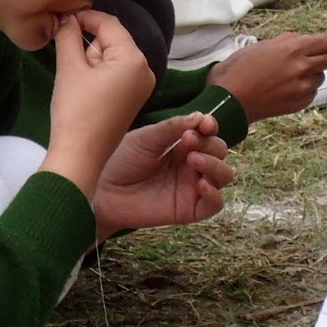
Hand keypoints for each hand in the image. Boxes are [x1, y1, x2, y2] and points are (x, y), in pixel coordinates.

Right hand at [42, 9, 155, 198]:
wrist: (80, 155)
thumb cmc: (75, 111)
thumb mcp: (69, 67)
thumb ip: (67, 34)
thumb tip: (65, 17)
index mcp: (134, 59)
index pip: (109, 23)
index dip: (84, 17)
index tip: (61, 19)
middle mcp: (145, 70)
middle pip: (112, 40)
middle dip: (88, 44)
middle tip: (69, 63)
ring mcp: (141, 86)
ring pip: (112, 56)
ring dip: (91, 61)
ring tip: (76, 83)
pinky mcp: (133, 98)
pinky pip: (116, 73)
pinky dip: (98, 74)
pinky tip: (84, 90)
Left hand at [92, 113, 234, 239]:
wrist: (103, 191)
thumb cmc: (120, 160)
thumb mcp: (146, 138)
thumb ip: (172, 128)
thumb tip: (201, 116)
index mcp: (182, 144)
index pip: (208, 133)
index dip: (211, 126)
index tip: (205, 123)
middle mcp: (191, 164)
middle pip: (219, 151)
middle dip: (210, 143)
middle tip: (188, 141)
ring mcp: (191, 187)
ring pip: (224, 175)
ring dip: (215, 165)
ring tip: (194, 160)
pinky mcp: (189, 209)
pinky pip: (215, 204)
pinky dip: (215, 193)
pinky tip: (201, 184)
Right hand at [206, 32, 326, 123]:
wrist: (231, 100)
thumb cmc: (239, 70)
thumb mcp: (261, 46)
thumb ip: (285, 41)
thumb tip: (301, 40)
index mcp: (292, 49)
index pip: (326, 41)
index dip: (322, 42)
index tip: (316, 44)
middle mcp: (302, 67)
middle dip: (325, 56)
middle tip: (313, 58)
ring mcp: (303, 87)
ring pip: (321, 76)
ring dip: (311, 74)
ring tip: (291, 76)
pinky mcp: (301, 103)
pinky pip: (312, 91)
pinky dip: (304, 88)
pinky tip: (286, 88)